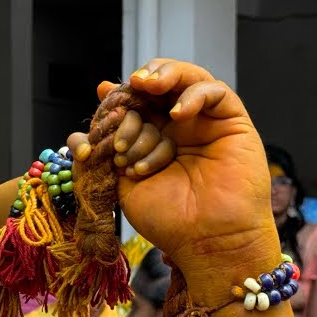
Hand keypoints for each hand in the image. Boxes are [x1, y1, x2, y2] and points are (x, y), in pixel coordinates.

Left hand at [67, 60, 277, 293]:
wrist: (207, 241)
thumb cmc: (168, 220)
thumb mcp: (121, 185)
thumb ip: (104, 153)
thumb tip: (83, 127)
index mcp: (153, 141)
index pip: (136, 106)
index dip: (121, 98)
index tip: (104, 96)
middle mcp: (180, 129)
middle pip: (162, 88)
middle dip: (141, 83)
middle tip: (129, 87)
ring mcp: (206, 124)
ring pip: (188, 81)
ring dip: (165, 76)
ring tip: (147, 85)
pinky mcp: (233, 122)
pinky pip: (215, 93)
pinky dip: (193, 95)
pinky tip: (177, 114)